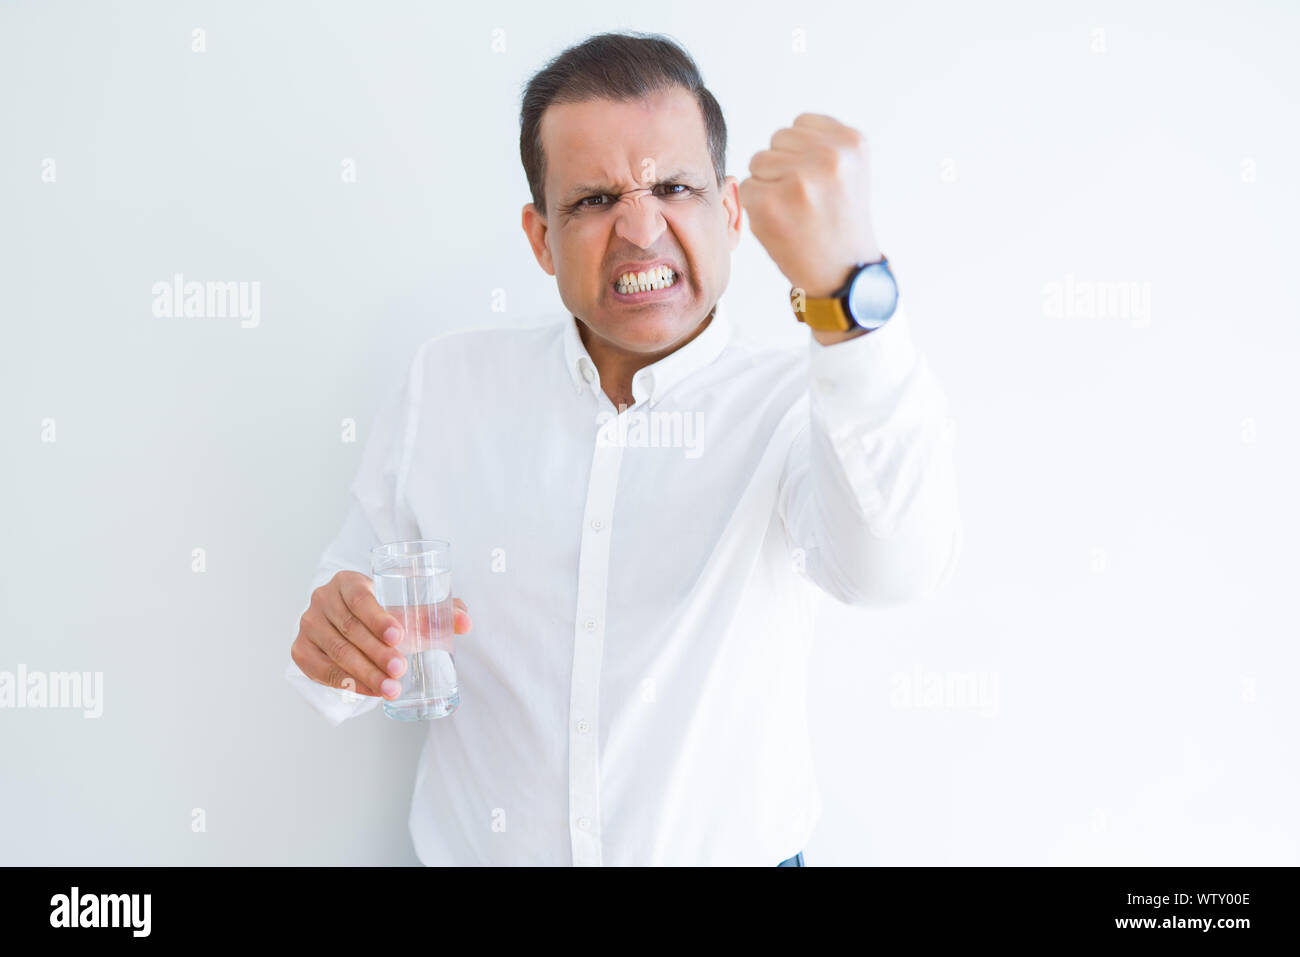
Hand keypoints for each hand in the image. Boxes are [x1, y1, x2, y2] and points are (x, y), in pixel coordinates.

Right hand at [291, 570, 472, 698]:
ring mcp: (308, 625)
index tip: (399, 636)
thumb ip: (436, 613)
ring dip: (364, 673)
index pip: (360, 598)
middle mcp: (322, 600)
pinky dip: (345, 683)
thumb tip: (465, 622)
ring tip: (390, 688)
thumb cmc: (382, 612)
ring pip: (336, 652)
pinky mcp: (301, 650)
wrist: (346, 622)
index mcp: (346, 582)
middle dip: (376, 653)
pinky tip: (367, 692)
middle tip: (400, 670)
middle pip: (349, 629)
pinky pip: (321, 670)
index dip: (378, 618)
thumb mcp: (406, 607)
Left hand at [739, 113, 882, 297]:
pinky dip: (757, 206)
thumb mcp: (848, 170)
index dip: (802, 153)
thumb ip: (821, 142)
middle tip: (805, 200)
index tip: (817, 181)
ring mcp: (798, 180)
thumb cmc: (839, 221)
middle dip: (784, 166)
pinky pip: (746, 188)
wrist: (842, 273)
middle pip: (777, 139)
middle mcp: (829, 157)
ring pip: (758, 161)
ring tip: (794, 209)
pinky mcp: (770, 203)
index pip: (801, 123)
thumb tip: (780, 136)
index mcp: (851, 142)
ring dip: (769, 184)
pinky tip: (782, 222)